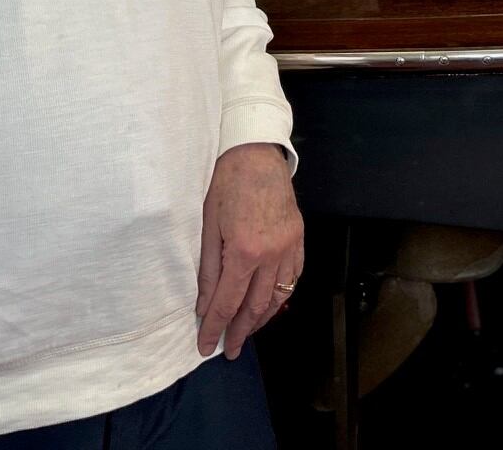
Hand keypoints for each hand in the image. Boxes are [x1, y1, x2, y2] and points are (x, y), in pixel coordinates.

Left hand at [196, 143, 303, 359]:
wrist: (255, 153)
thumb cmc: (225, 184)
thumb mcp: (207, 226)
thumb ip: (207, 270)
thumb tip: (203, 305)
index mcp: (244, 251)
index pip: (227, 302)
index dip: (214, 327)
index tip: (205, 346)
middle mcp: (272, 254)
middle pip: (255, 306)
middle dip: (239, 331)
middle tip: (228, 349)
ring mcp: (290, 246)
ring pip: (279, 296)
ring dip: (262, 318)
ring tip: (246, 332)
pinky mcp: (299, 237)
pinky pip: (294, 276)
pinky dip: (282, 295)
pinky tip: (271, 304)